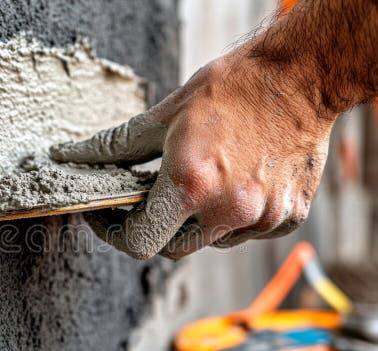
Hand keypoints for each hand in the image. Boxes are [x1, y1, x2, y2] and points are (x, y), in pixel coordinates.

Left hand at [51, 44, 334, 259]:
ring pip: (211, 242)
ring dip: (195, 222)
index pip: (138, 243)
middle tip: (150, 195)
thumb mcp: (166, 114)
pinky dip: (233, 218)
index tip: (109, 217)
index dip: (114, 233)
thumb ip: (117, 147)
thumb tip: (73, 158)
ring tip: (202, 178)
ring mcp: (262, 218)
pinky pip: (246, 233)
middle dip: (154, 226)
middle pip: (173, 248)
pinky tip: (237, 181)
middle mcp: (228, 210)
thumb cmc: (233, 88)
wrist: (303, 76)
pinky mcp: (288, 218)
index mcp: (190, 184)